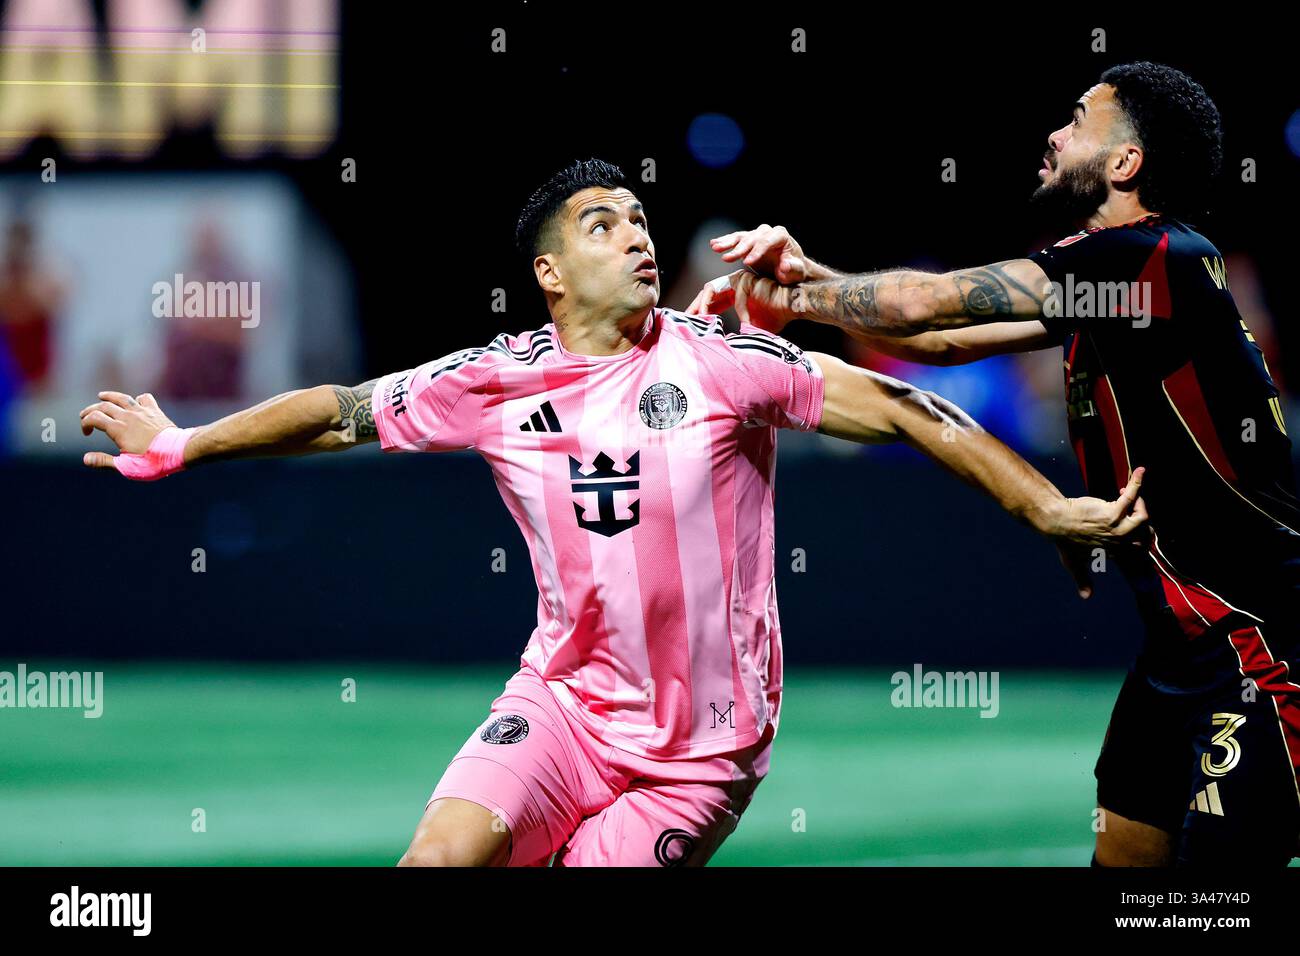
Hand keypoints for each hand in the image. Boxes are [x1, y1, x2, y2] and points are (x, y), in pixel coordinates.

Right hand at [80, 391, 176, 467]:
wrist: (177, 451)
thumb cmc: (152, 462)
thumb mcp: (126, 466)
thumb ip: (104, 462)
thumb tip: (85, 459)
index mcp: (118, 429)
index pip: (94, 418)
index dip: (85, 423)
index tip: (87, 432)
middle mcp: (128, 417)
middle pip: (104, 406)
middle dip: (91, 410)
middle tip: (84, 415)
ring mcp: (142, 412)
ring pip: (122, 398)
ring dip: (110, 396)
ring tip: (101, 396)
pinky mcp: (155, 411)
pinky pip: (145, 398)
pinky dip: (137, 398)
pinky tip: (135, 401)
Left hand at [684, 269, 800, 333]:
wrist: (792, 309)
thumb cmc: (775, 318)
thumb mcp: (750, 329)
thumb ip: (738, 334)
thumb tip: (727, 350)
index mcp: (733, 295)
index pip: (711, 302)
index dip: (700, 313)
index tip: (691, 324)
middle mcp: (733, 285)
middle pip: (707, 294)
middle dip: (696, 307)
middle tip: (686, 320)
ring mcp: (738, 280)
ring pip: (713, 290)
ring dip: (704, 305)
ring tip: (699, 319)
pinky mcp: (746, 280)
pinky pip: (734, 296)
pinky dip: (735, 309)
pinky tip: (741, 322)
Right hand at [710, 224, 811, 283]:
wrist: (790, 269)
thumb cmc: (794, 271)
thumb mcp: (797, 273)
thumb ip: (793, 269)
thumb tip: (785, 265)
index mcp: (781, 236)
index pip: (767, 241)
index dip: (756, 251)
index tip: (747, 263)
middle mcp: (768, 232)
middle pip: (752, 238)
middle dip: (739, 248)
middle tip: (727, 258)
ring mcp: (757, 236)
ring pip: (741, 237)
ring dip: (727, 242)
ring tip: (715, 248)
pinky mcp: (748, 242)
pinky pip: (736, 240)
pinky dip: (725, 241)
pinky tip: (713, 244)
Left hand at [1045, 467, 1150, 597]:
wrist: (1054, 522)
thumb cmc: (1063, 541)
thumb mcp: (1074, 563)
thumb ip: (1083, 579)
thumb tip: (1086, 598)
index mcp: (1114, 549)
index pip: (1139, 547)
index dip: (1144, 536)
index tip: (1140, 526)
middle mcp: (1118, 539)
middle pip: (1145, 531)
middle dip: (1144, 518)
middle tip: (1133, 505)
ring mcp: (1116, 526)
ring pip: (1143, 517)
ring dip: (1139, 503)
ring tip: (1127, 492)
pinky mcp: (1112, 511)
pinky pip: (1131, 496)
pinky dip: (1137, 482)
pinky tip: (1140, 471)